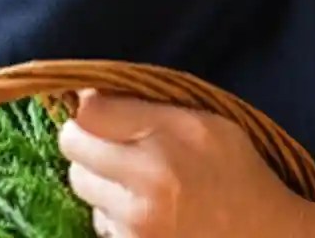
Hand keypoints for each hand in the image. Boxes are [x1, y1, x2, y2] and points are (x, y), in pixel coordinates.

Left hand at [57, 90, 314, 236]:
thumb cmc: (240, 176)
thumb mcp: (209, 124)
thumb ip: (154, 108)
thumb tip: (91, 95)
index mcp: (172, 135)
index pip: (91, 111)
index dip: (89, 108)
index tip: (99, 111)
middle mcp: (150, 176)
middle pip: (74, 145)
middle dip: (84, 140)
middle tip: (104, 142)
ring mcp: (137, 220)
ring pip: (80, 184)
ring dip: (97, 179)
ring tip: (131, 180)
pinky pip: (97, 219)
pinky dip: (111, 213)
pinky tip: (142, 211)